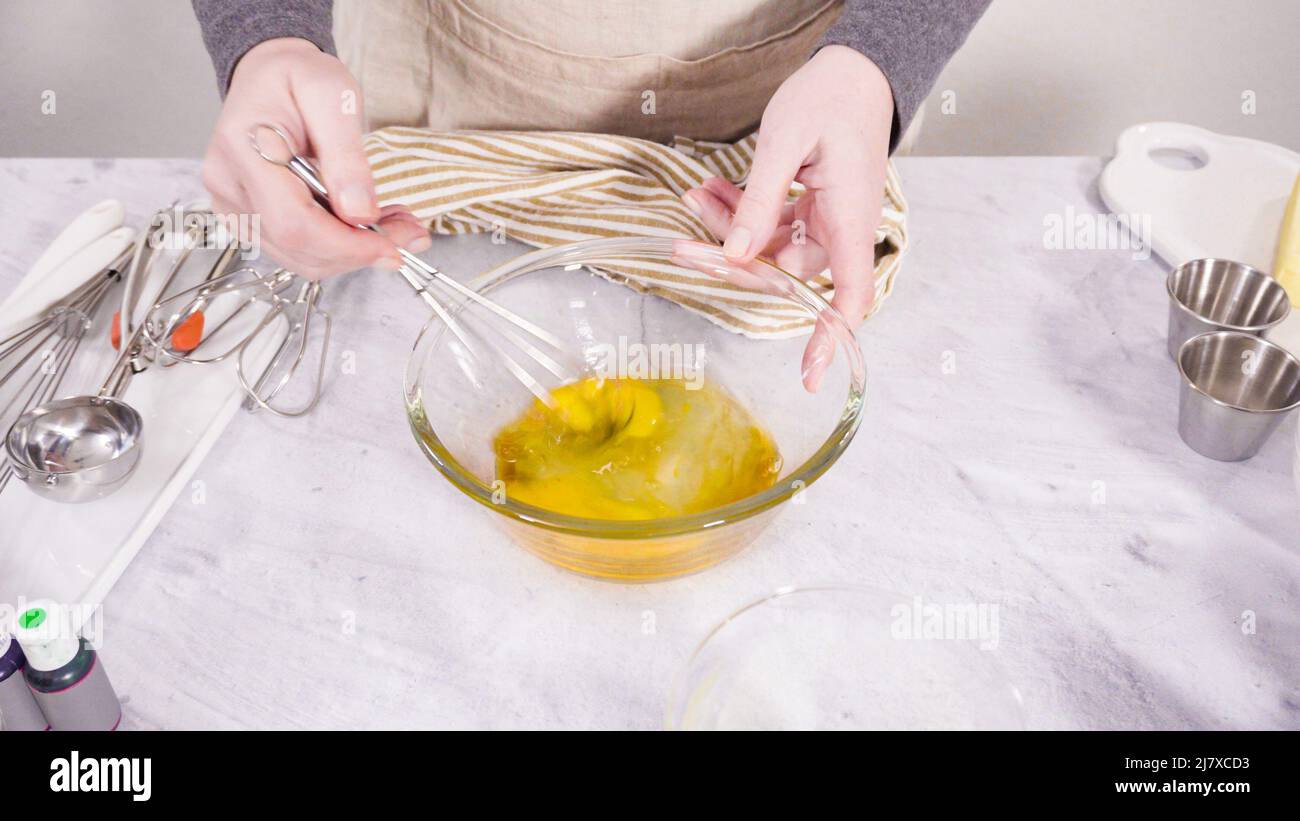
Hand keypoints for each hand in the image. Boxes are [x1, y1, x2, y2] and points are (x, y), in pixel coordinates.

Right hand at [200, 38, 429, 279]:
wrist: (267, 76)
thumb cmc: (297, 78)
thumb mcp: (333, 96)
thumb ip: (346, 155)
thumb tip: (360, 212)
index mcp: (243, 148)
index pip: (294, 223)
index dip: (348, 246)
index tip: (393, 245)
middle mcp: (227, 185)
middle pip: (298, 248)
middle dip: (360, 251)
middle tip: (409, 234)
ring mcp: (231, 206)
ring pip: (299, 258)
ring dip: (352, 253)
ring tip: (392, 226)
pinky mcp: (245, 219)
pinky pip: (294, 251)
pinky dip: (336, 248)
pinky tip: (363, 226)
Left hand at [681, 45, 892, 390]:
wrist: (856, 69)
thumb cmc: (830, 97)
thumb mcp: (786, 142)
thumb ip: (759, 200)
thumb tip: (734, 254)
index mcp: (847, 219)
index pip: (849, 296)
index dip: (829, 339)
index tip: (809, 375)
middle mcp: (841, 228)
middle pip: (783, 270)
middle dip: (730, 258)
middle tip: (681, 244)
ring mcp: (827, 220)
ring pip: (769, 248)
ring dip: (728, 229)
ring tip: (695, 193)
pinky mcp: (814, 208)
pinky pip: (772, 226)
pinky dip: (741, 213)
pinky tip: (713, 191)